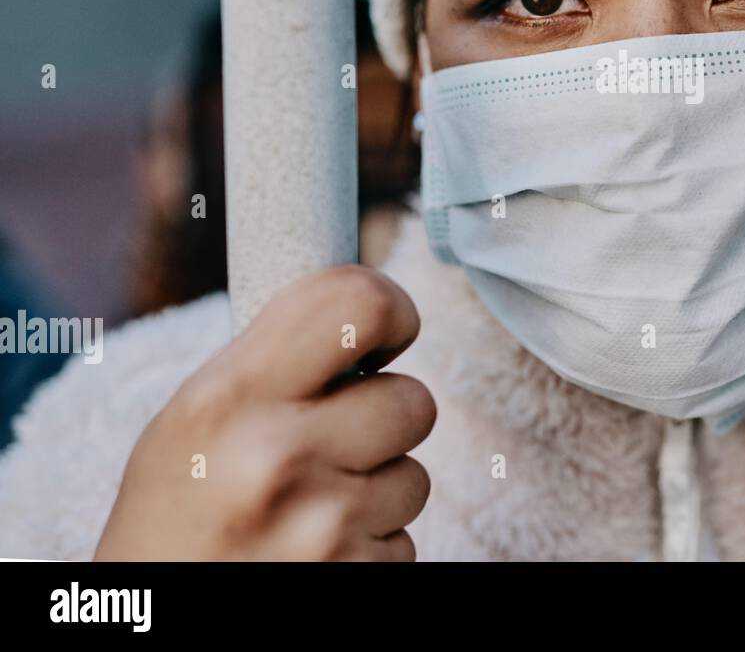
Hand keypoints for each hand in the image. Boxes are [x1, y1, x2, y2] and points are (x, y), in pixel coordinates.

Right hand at [95, 266, 435, 560]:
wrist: (151, 636)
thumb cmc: (172, 520)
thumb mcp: (192, 419)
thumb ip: (275, 361)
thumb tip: (370, 309)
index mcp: (227, 397)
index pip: (361, 303)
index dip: (393, 311)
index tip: (387, 334)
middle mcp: (276, 456)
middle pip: (413, 399)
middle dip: (384, 422)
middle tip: (329, 447)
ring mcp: (322, 527)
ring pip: (415, 477)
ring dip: (376, 493)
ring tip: (306, 514)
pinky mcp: (355, 580)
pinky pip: (405, 543)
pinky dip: (369, 551)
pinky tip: (311, 559)